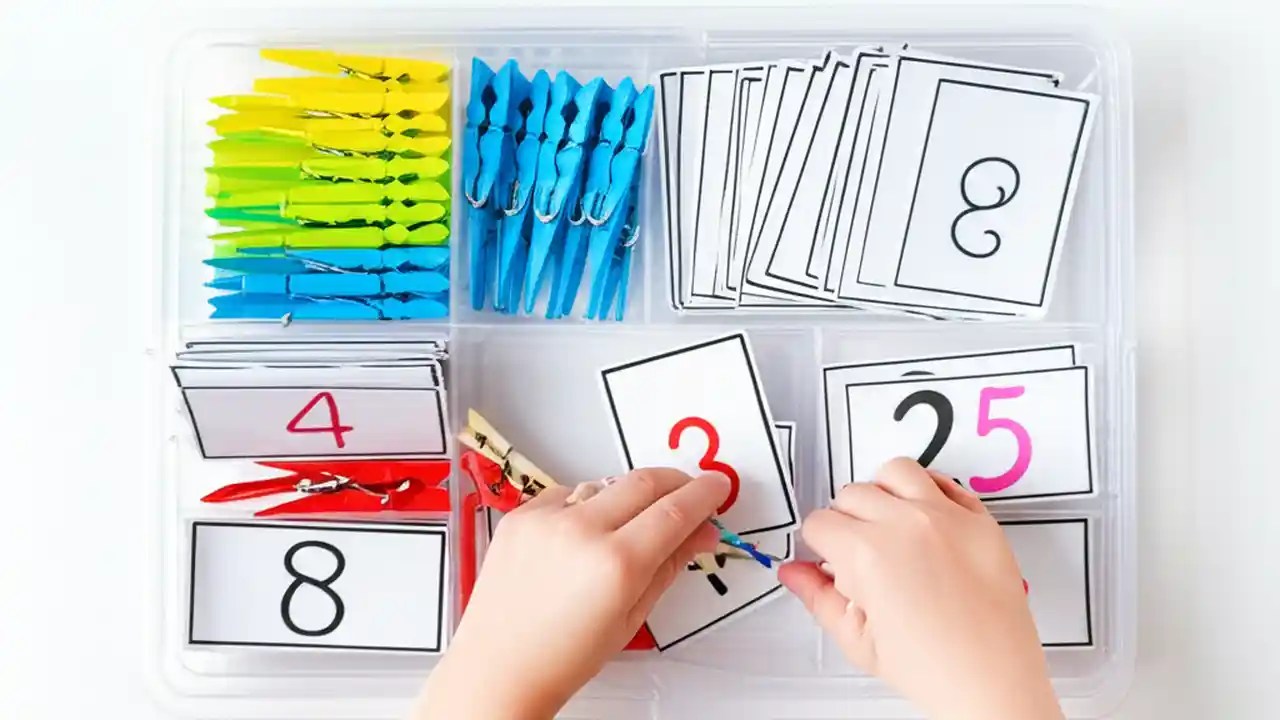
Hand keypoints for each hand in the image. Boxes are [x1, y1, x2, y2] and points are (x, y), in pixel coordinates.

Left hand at [417, 468, 729, 719]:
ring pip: (605, 483)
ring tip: (630, 525)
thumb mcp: (631, 616)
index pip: (675, 510)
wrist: (500, 667)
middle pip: (644, 481)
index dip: (703, 494)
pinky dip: (584, 506)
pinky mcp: (520, 515)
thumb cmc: (563, 657)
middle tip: (687, 493)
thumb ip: (670, 565)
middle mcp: (581, 532)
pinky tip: (583, 535)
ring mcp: (546, 520)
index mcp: (616, 564)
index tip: (716, 487)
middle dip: (675, 482)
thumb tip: (700, 533)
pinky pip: (567, 493)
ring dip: (629, 494)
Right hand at [779, 458, 1060, 719]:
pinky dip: (929, 491)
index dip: (818, 546)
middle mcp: (905, 523)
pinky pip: (946, 481)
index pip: (819, 522)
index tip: (830, 561)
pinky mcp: (981, 520)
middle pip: (851, 493)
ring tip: (889, 526)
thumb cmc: (933, 670)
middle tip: (860, 555)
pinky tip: (924, 518)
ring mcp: (947, 516)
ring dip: (884, 493)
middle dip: (846, 522)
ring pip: (896, 471)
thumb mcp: (857, 641)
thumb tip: (795, 573)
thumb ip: (817, 597)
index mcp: (866, 552)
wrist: (992, 683)